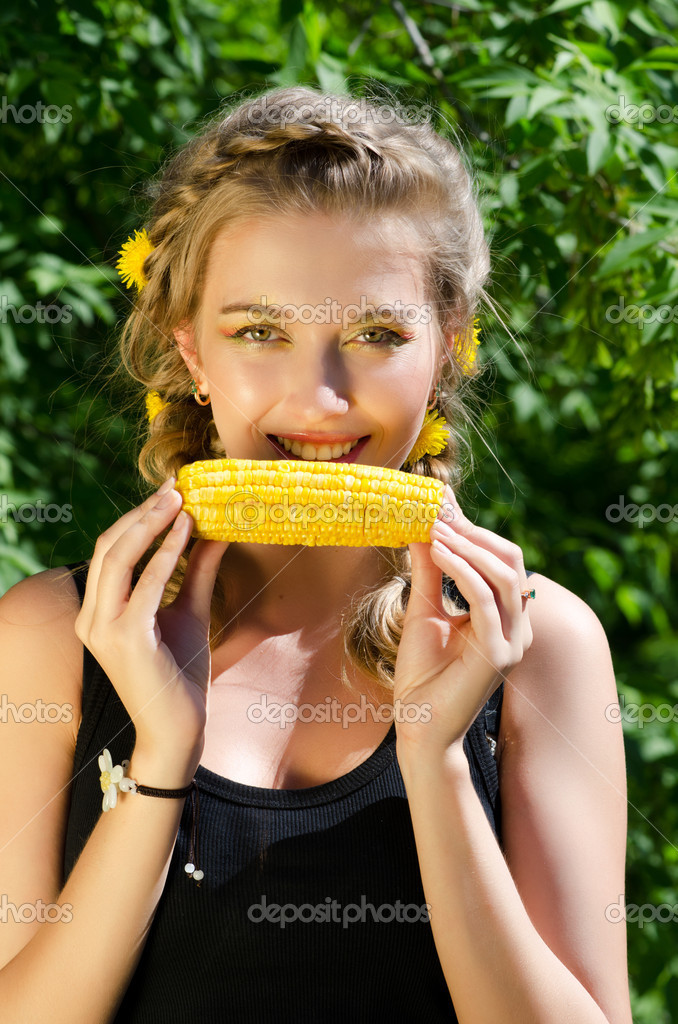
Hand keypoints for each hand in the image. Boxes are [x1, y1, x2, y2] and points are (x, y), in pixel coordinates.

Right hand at [75, 478, 228, 761]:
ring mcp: (103, 629)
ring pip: (117, 557)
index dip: (137, 516)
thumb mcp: (188, 612)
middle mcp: (91, 617)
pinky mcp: (125, 639)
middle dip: (142, 511)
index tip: (170, 490)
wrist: (179, 729)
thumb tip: (215, 532)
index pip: (109, 550)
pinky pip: (144, 584)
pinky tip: (187, 531)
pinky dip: (165, 553)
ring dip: (149, 523)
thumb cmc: (181, 675)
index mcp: (98, 611)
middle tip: (176, 486)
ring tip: (180, 500)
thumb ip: (196, 572)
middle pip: (108, 546)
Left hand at [393, 484, 532, 753]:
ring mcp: (513, 640)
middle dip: (474, 531)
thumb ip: (429, 572)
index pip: (499, 559)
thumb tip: (422, 528)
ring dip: (466, 546)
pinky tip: (437, 553)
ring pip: (502, 574)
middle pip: (510, 559)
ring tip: (434, 528)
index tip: (441, 504)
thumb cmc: (421, 675)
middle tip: (438, 510)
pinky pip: (484, 598)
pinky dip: (461, 569)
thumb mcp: (424, 611)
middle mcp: (516, 626)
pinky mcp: (499, 654)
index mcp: (503, 616)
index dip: (472, 530)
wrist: (418, 727)